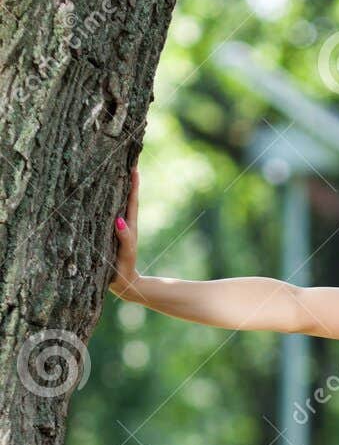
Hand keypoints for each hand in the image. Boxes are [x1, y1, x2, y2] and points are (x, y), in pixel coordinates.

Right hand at [111, 165, 140, 297]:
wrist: (124, 284)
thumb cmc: (125, 268)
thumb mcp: (126, 253)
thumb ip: (124, 238)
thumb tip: (119, 220)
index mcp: (128, 225)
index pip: (131, 200)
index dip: (133, 184)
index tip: (134, 166)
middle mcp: (123, 223)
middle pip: (125, 197)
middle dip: (125, 179)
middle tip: (124, 160)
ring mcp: (116, 228)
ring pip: (116, 203)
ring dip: (115, 188)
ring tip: (111, 170)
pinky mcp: (109, 233)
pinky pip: (108, 212)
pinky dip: (106, 202)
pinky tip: (99, 195)